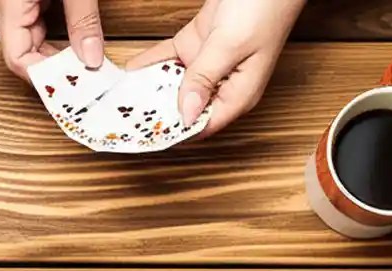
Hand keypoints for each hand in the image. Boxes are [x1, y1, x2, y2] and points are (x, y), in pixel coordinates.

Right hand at [0, 0, 105, 78]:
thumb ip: (83, 19)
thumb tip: (92, 57)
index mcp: (12, 2)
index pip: (16, 57)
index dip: (43, 77)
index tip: (72, 87)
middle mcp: (12, 4)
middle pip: (25, 51)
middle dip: (55, 69)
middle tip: (85, 80)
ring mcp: (22, 0)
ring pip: (35, 38)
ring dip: (59, 54)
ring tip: (85, 65)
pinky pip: (42, 22)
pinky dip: (60, 36)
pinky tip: (79, 43)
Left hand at [128, 0, 303, 136]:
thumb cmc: (266, 6)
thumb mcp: (231, 44)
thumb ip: (206, 77)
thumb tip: (187, 113)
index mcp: (239, 93)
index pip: (202, 124)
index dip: (176, 132)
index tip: (148, 136)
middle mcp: (223, 83)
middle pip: (185, 107)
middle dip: (159, 113)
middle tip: (129, 119)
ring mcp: (209, 62)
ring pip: (174, 83)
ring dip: (152, 89)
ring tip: (125, 99)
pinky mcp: (199, 42)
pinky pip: (171, 57)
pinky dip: (152, 62)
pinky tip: (133, 69)